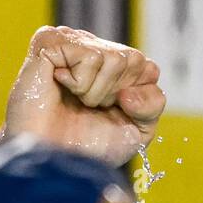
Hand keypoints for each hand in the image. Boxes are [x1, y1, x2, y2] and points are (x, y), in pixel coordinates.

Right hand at [2, 26, 165, 166]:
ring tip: (73, 99)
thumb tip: (130, 88)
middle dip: (115, 94)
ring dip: (95, 92)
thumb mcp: (137, 130)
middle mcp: (93, 47)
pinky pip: (89, 56)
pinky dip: (80, 83)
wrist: (53, 160)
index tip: (112, 112)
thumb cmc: (88, 146)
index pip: (149, 68)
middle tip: (89, 107)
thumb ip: (152, 104)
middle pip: (134, 60)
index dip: (137, 98)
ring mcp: (71, 42)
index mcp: (114, 65)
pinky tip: (59, 86)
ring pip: (113, 58)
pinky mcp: (50, 42)